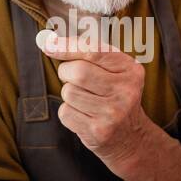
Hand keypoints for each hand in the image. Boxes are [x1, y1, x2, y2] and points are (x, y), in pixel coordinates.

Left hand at [38, 30, 154, 171]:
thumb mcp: (116, 72)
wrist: (131, 138)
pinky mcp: (98, 131)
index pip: (93, 51)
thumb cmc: (116, 97)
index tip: (49, 44)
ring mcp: (112, 113)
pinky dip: (68, 111)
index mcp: (131, 70)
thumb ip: (91, 53)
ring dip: (69, 93)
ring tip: (84, 100)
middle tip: (72, 77)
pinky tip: (84, 115)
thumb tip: (50, 42)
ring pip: (69, 92)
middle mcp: (125, 91)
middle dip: (66, 72)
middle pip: (78, 71)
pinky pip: (66, 112)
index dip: (67, 46)